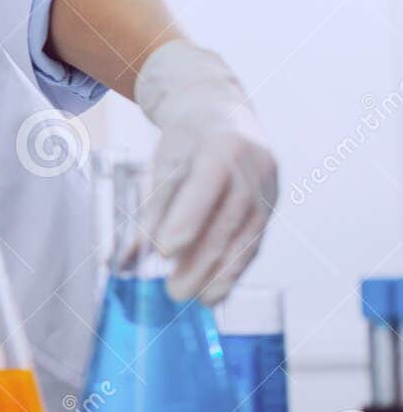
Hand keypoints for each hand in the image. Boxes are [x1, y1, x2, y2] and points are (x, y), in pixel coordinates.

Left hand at [126, 40, 278, 304]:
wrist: (221, 112)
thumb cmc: (184, 140)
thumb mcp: (164, 163)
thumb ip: (155, 206)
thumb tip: (137, 252)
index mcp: (220, 146)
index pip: (204, 188)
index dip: (185, 221)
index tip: (163, 254)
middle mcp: (252, 166)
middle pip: (227, 220)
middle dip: (201, 260)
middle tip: (174, 292)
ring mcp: (268, 185)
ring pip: (246, 236)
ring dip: (222, 273)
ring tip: (198, 300)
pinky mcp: (273, 202)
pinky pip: (255, 239)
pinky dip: (236, 267)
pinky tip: (218, 289)